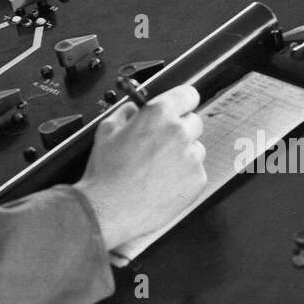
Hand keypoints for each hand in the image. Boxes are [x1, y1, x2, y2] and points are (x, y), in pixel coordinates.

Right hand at [73, 85, 206, 250]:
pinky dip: (184, 176)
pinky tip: (162, 183)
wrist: (108, 209)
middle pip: (194, 122)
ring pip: (195, 149)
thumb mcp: (106, 131)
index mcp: (158, 115)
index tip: (180, 107)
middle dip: (179, 130)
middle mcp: (179, 132)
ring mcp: (191, 158)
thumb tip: (133, 110)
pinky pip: (196, 172)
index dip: (182, 101)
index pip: (188, 95)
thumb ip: (125, 113)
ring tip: (158, 169)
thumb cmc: (106, 173)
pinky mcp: (197, 181)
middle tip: (161, 145)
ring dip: (182, 154)